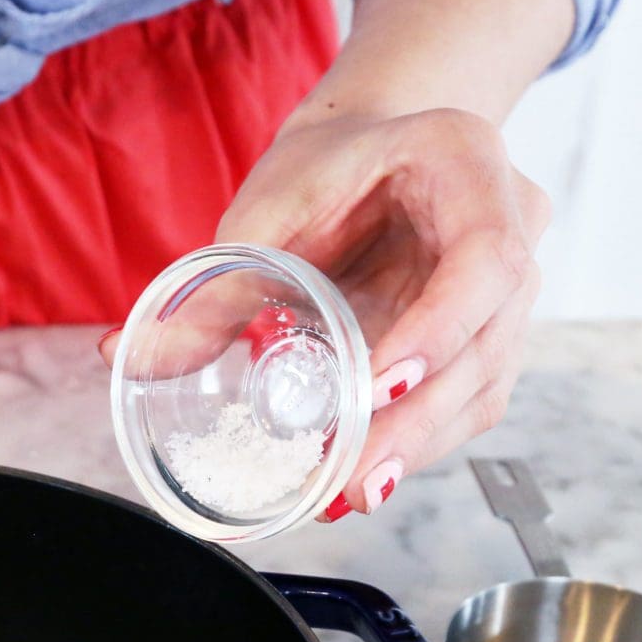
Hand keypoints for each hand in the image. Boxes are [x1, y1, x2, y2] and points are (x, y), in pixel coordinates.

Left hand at [215, 108, 547, 516]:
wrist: (369, 148)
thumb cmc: (325, 165)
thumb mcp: (265, 212)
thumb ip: (209, 289)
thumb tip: (126, 354)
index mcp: (468, 164)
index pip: (485, 260)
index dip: (440, 330)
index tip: (378, 385)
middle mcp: (514, 224)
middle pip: (487, 341)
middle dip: (418, 421)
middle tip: (356, 481)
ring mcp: (511, 286)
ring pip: (484, 383)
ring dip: (418, 446)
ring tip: (351, 492)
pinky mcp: (488, 335)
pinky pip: (467, 400)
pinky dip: (417, 441)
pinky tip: (368, 475)